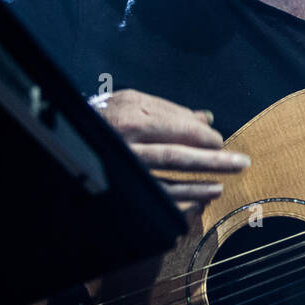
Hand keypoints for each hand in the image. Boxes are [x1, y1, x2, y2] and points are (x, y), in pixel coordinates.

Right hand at [88, 89, 248, 209]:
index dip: (204, 136)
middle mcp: (126, 143)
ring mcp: (122, 169)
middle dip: (213, 161)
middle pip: (177, 155)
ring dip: (199, 185)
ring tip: (221, 186)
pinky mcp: (121, 189)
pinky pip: (154, 200)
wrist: (64, 135)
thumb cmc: (104, 116)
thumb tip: (206, 117)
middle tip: (240, 163)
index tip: (221, 141)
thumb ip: (169, 110)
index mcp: (131, 116)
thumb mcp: (132, 102)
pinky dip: (178, 202)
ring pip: (167, 182)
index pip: (178, 127)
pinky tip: (196, 203)